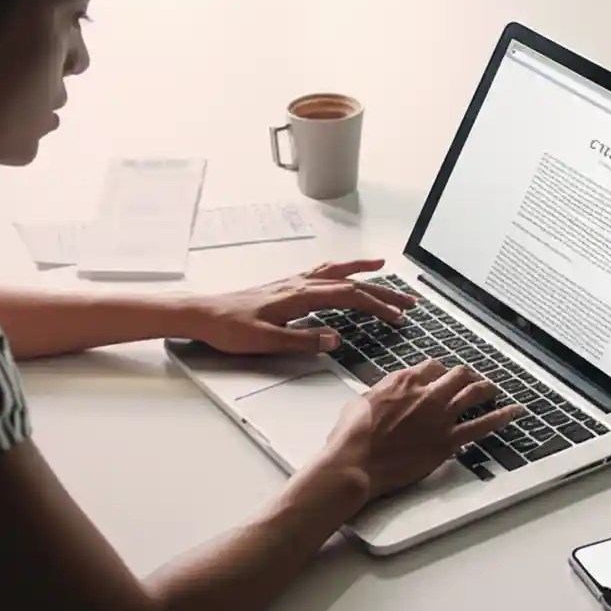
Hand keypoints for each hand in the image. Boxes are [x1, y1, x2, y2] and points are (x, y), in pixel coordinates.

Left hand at [183, 259, 415, 354]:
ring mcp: (293, 282)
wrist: (203, 314)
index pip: (350, 296)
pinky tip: (342, 271)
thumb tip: (336, 339)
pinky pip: (321, 271)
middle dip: (382, 290)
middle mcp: (300, 284)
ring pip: (336, 270)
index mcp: (299, 297)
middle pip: (350, 281)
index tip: (398, 317)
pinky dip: (340, 268)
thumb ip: (303, 341)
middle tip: (407, 300)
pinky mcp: (285, 285)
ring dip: (363, 270)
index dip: (377, 306)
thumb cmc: (230, 329)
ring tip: (383, 267)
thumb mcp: (267, 342)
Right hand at [324, 360, 522, 500]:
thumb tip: (387, 393)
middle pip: (457, 375)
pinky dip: (501, 417)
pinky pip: (482, 425)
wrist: (356, 462)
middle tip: (471, 380)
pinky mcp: (448, 441)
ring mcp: (440, 416)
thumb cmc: (352, 435)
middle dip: (466, 376)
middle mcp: (427, 393)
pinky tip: (513, 412)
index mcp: (404, 380)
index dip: (439, 371)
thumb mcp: (362, 400)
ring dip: (486, 389)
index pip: (432, 366)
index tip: (441, 376)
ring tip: (493, 389)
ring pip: (473, 393)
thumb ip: (383, 392)